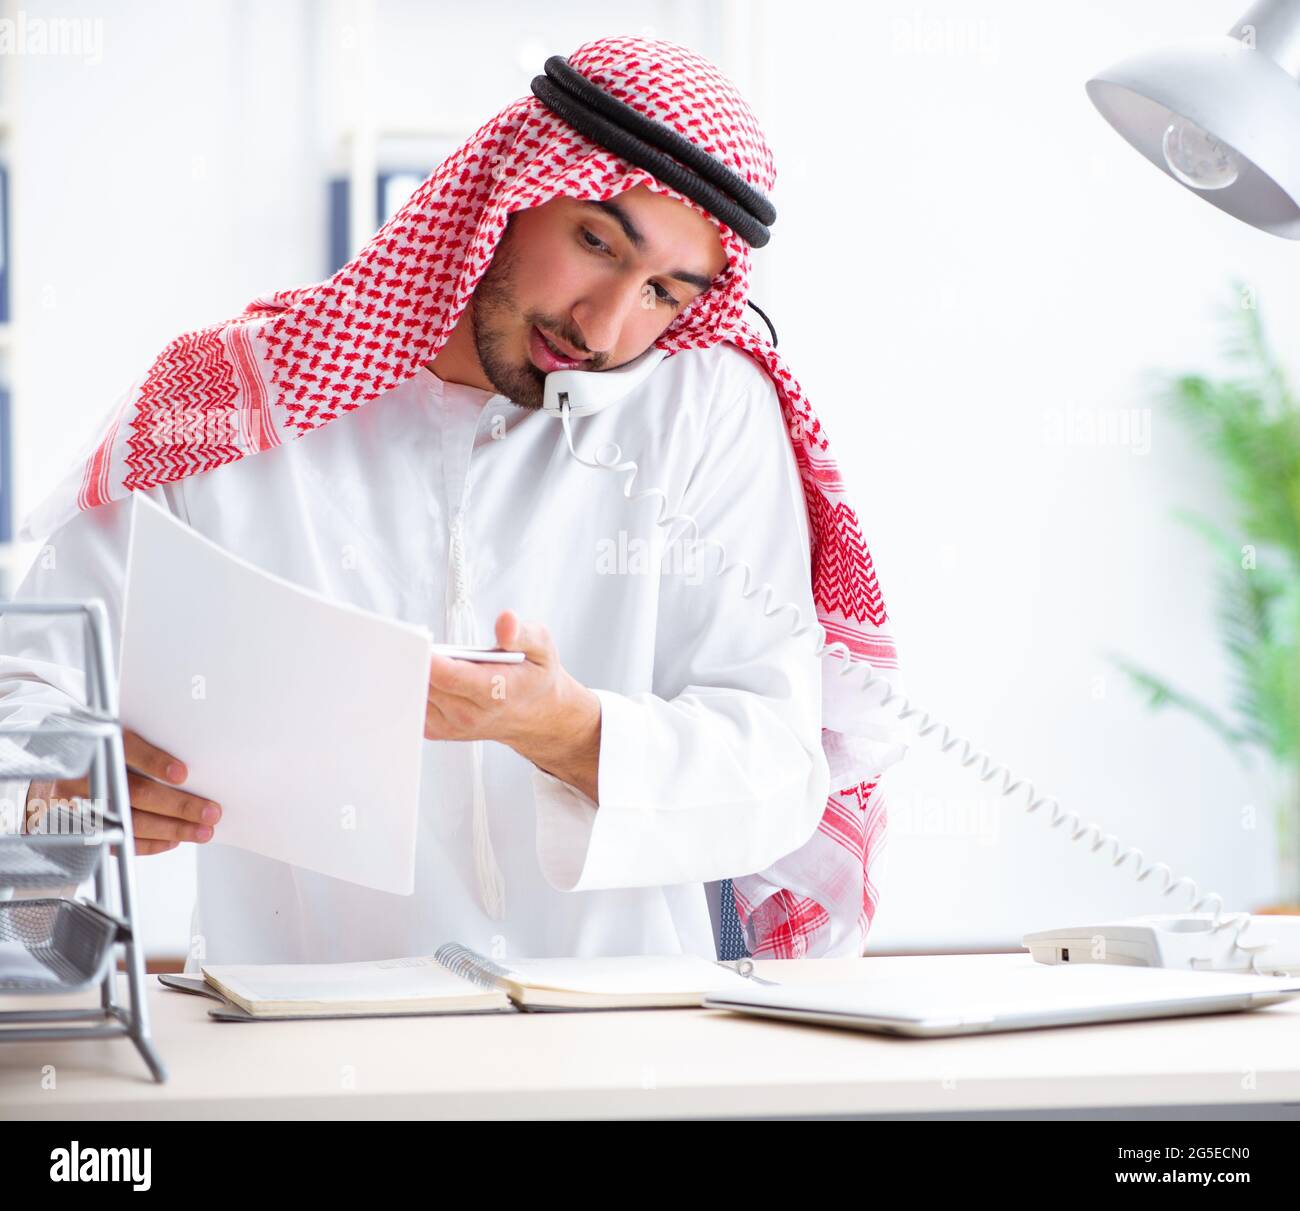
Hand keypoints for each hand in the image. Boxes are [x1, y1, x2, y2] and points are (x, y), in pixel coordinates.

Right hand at [24, 728, 221, 855]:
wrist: (51, 769)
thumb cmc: (96, 750)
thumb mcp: (114, 733)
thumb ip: (144, 741)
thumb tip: (189, 762)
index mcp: (95, 742)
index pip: (126, 748)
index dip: (154, 762)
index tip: (182, 774)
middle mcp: (83, 773)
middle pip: (134, 792)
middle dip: (177, 805)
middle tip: (210, 812)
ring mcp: (77, 804)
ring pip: (128, 820)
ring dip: (170, 829)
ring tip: (201, 831)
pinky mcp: (78, 828)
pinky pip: (116, 841)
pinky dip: (148, 843)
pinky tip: (173, 840)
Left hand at [425, 610, 601, 799]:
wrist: (538, 716)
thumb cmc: (535, 678)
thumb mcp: (542, 648)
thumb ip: (522, 632)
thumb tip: (505, 621)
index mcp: (495, 692)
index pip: (449, 676)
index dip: (428, 658)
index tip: (415, 639)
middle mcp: (471, 714)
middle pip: (425, 685)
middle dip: (413, 660)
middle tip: (405, 639)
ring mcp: (453, 725)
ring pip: (415, 695)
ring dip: (411, 673)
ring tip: (412, 652)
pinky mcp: (439, 730)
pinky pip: (413, 706)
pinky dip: (411, 687)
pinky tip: (418, 672)